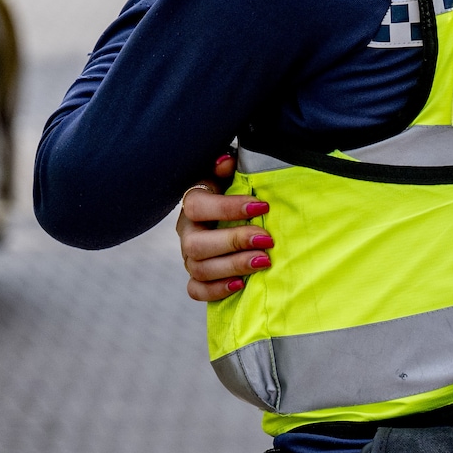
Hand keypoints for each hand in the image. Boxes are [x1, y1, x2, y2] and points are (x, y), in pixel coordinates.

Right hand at [175, 154, 272, 302]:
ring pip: (199, 269)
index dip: (228, 207)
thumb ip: (227, 168)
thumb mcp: (232, 176)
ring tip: (264, 262)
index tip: (263, 206)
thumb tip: (226, 162)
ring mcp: (189, 257)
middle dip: (234, 242)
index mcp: (192, 204)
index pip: (198, 205)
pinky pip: (196, 290)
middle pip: (197, 244)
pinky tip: (241, 284)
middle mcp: (186, 232)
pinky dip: (216, 290)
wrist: (235, 218)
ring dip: (233, 266)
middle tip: (266, 240)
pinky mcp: (196, 278)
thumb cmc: (235, 192)